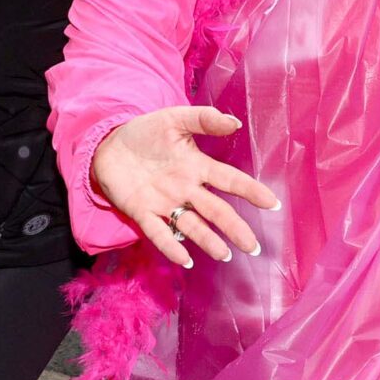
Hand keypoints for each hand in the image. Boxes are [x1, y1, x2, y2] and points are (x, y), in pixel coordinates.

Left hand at [91, 106, 278, 267]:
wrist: (107, 142)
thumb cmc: (145, 132)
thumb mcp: (173, 119)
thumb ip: (203, 119)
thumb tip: (234, 123)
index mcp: (196, 167)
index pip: (229, 180)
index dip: (250, 191)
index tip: (272, 203)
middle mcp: (185, 189)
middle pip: (215, 211)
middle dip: (235, 228)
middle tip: (253, 247)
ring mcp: (164, 203)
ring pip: (191, 225)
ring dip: (208, 240)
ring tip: (224, 255)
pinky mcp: (141, 212)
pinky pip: (158, 232)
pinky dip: (171, 246)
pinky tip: (185, 260)